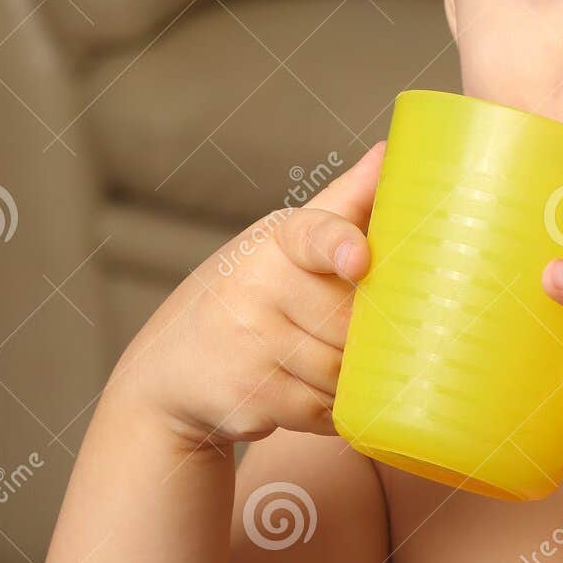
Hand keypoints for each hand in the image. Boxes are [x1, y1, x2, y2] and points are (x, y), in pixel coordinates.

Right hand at [112, 142, 385, 449]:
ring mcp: (249, 345)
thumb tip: (393, 152)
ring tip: (323, 364)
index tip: (361, 260)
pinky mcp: (248, 397)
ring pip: (340, 372)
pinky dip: (327, 411)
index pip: (315, 235)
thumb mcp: (286, 240)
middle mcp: (257, 287)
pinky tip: (305, 394)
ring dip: (347, 378)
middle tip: (356, 334)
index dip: (341, 245)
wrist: (169, 367)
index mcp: (277, 241)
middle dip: (364, 337)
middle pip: (352, 321)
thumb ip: (344, 203)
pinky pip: (321, 411)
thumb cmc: (253, 291)